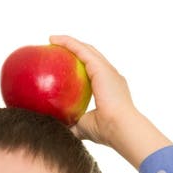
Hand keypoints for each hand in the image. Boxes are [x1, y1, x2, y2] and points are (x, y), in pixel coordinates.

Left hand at [49, 35, 172, 167]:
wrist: (120, 128)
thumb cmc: (105, 132)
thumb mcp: (83, 127)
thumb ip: (71, 124)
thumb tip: (56, 128)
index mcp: (110, 88)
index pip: (94, 72)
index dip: (81, 65)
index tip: (67, 65)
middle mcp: (111, 76)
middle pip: (91, 56)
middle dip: (76, 50)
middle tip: (57, 48)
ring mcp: (107, 70)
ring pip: (86, 50)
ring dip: (69, 43)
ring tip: (53, 40)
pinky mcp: (100, 67)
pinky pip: (81, 50)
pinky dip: (68, 43)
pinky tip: (53, 41)